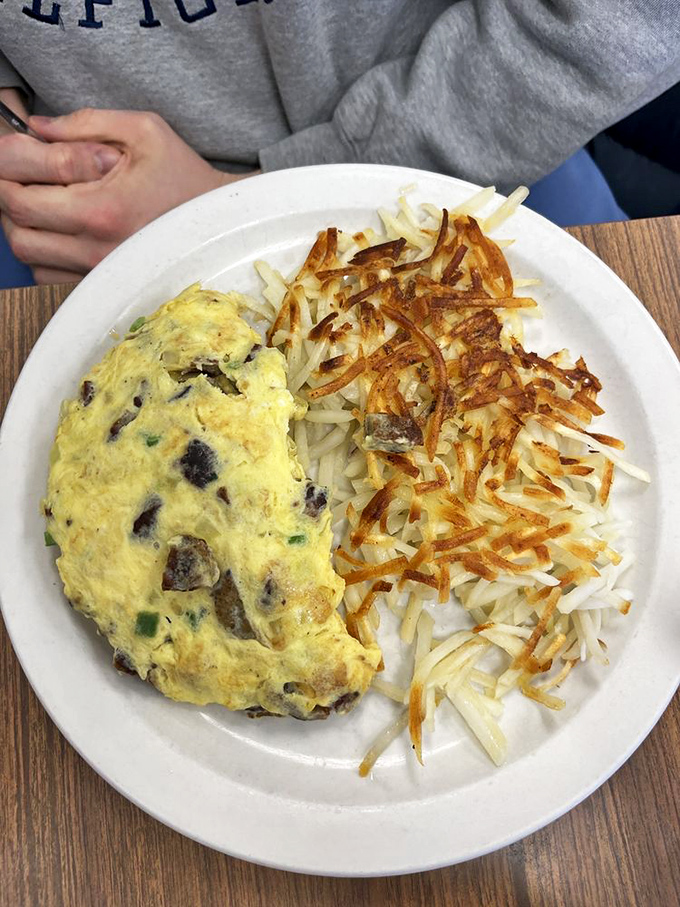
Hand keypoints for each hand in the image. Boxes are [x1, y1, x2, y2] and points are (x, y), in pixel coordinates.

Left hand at [0, 108, 255, 283]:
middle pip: (17, 233)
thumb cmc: (185, 178)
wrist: (221, 224)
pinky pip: (50, 277)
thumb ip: (85, 123)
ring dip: (22, 228)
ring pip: (30, 259)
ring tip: (37, 201)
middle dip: (7, 200)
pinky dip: (42, 252)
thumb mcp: (144, 131)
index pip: (21, 198)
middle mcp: (97, 249)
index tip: (10, 156)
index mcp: (103, 210)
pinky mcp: (104, 284)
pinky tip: (56, 228)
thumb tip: (36, 127)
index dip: (4, 173)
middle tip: (19, 176)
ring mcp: (100, 272)